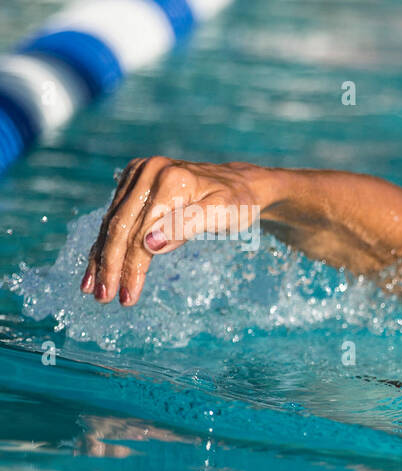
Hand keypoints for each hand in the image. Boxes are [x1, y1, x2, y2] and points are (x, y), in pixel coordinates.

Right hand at [81, 157, 264, 305]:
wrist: (239, 184)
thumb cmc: (237, 204)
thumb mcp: (223, 216)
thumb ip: (188, 226)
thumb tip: (150, 244)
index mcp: (171, 180)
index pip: (141, 231)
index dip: (131, 266)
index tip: (127, 296)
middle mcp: (149, 172)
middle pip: (121, 226)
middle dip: (111, 265)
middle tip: (104, 298)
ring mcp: (139, 174)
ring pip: (113, 222)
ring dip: (101, 257)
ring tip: (92, 289)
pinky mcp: (133, 181)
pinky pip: (115, 216)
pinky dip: (107, 242)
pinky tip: (97, 264)